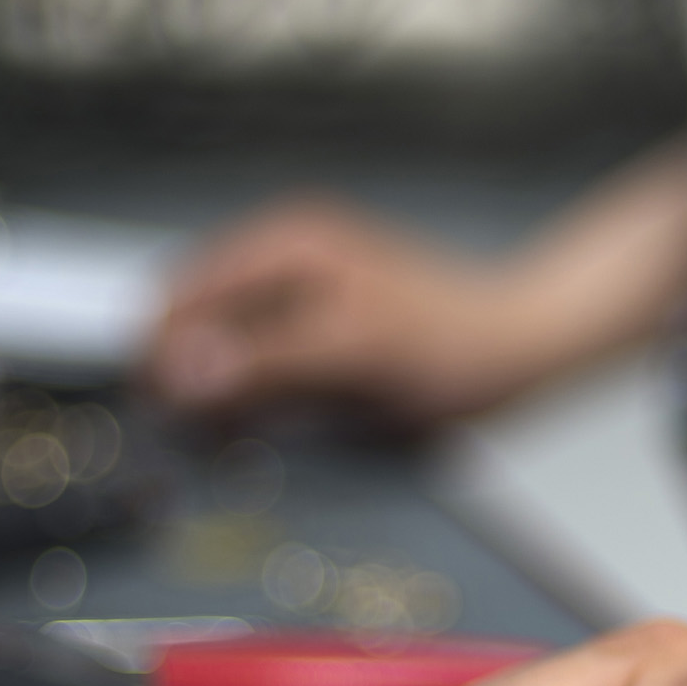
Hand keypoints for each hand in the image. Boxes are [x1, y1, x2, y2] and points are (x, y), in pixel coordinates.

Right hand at [143, 197, 540, 422]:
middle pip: (190, 320)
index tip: (163, 417)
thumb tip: (185, 372)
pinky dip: (247, 398)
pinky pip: (255, 364)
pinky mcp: (316, 330)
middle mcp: (282, 258)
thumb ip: (269, 359)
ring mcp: (298, 293)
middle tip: (195, 437)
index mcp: (283, 245)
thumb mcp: (355, 354)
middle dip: (183, 377)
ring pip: (218, 347)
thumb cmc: (454, 346)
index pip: (179, 296)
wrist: (525, 350)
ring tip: (229, 440)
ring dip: (213, 394)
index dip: (161, 357)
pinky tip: (262, 431)